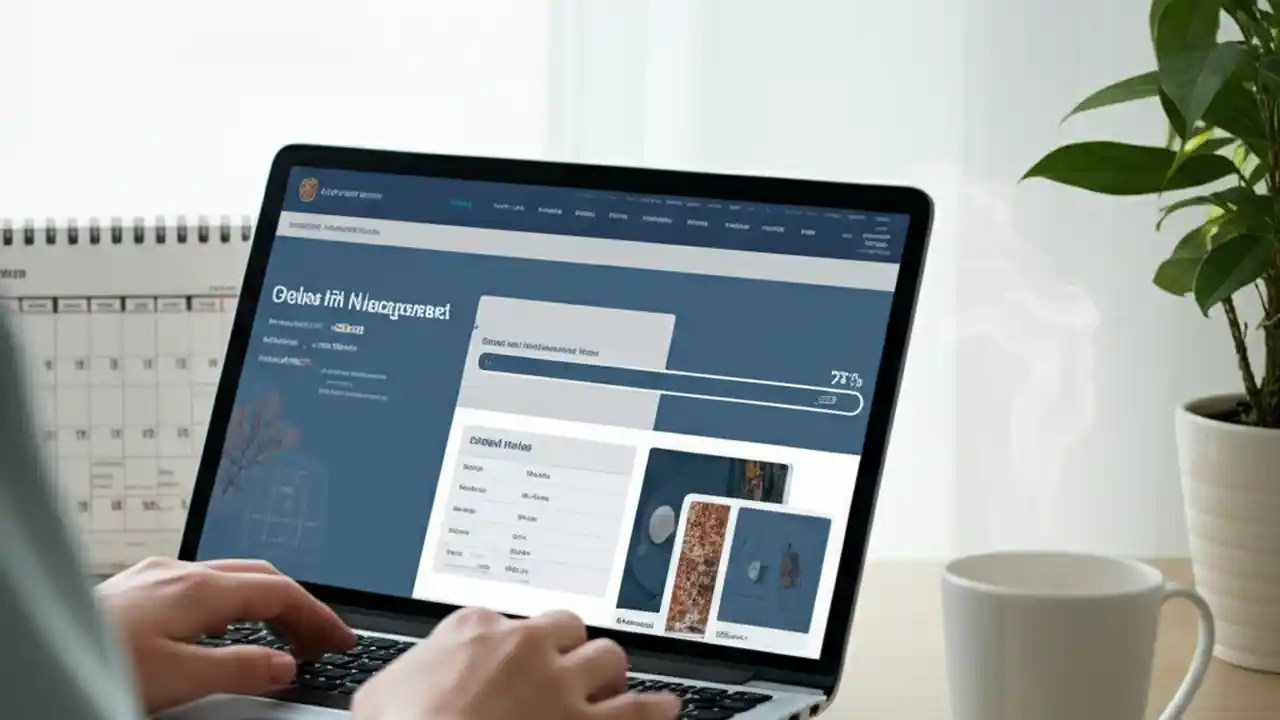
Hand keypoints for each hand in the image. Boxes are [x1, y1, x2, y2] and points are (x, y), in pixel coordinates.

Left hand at [96, 556, 355, 711]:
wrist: (31, 659)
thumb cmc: (95, 662)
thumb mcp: (178, 680)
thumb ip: (239, 670)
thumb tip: (284, 665)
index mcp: (197, 588)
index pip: (280, 592)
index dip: (318, 616)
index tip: (340, 639)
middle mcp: (178, 573)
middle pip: (259, 578)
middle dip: (298, 606)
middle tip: (320, 640)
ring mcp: (153, 577)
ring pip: (230, 580)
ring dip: (265, 605)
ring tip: (282, 639)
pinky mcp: (134, 591)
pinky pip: (202, 588)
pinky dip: (233, 608)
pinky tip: (224, 632)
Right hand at [353, 607, 678, 719]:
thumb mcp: (378, 696)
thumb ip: (403, 677)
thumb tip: (395, 690)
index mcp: (472, 630)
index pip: (504, 619)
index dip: (512, 644)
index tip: (513, 658)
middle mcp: (524, 647)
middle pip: (566, 629)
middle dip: (568, 650)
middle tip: (566, 671)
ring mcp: (560, 685)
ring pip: (608, 658)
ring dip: (610, 675)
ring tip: (614, 687)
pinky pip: (641, 709)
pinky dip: (655, 709)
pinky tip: (663, 709)